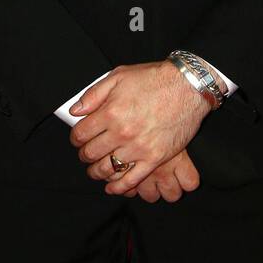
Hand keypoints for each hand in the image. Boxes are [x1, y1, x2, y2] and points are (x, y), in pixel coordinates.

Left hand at [68, 60, 211, 194]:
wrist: (188, 87)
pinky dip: (118, 187)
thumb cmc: (154, 79)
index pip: (81, 134)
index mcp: (111, 112)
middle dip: (84, 155)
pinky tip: (111, 187)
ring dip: (96, 172)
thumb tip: (75, 111)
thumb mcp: (119, 76)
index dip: (76, 138)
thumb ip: (94, 94)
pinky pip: (131, 180)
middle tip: (86, 153)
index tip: (79, 138)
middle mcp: (122, 132)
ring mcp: (138, 148)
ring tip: (96, 169)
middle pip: (91, 153)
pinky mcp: (154, 158)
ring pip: (107, 169)